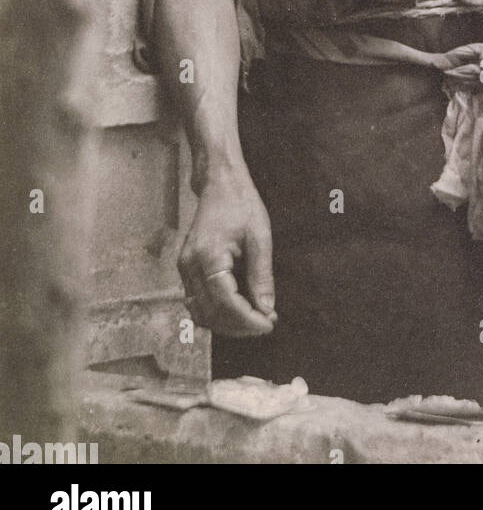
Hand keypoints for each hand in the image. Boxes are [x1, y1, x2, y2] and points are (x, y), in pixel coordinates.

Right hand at [179, 169, 276, 337]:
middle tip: (265, 325)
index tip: (270, 324)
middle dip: (239, 326)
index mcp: (208, 257)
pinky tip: (237, 311)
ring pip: (200, 312)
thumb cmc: (241, 204)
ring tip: (254, 321)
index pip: (226, 303)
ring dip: (226, 323)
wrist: (219, 183)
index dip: (248, 320)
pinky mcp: (185, 267)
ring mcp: (184, 268)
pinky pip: (196, 301)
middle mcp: (190, 266)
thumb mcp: (260, 236)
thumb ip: (261, 275)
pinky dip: (215, 312)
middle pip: (210, 313)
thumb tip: (267, 308)